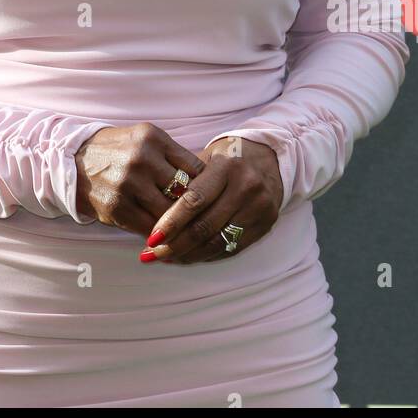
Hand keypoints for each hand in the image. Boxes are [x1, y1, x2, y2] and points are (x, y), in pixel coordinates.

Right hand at [74, 123, 206, 235]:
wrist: (73, 159)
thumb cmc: (118, 150)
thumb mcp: (145, 139)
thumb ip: (173, 155)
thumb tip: (208, 181)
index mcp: (153, 138)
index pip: (195, 167)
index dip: (206, 185)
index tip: (211, 197)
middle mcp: (141, 159)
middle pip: (185, 193)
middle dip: (194, 209)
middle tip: (204, 219)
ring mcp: (128, 184)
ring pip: (169, 214)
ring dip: (178, 225)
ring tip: (185, 230)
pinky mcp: (117, 207)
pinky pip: (148, 227)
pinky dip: (158, 233)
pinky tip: (163, 235)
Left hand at [139, 136, 283, 264]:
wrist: (268, 162)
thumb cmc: (226, 160)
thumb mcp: (205, 160)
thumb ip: (183, 183)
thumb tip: (149, 211)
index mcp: (227, 167)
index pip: (195, 200)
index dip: (171, 222)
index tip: (151, 237)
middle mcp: (246, 187)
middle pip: (205, 226)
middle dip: (175, 244)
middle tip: (152, 254)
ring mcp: (258, 208)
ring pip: (217, 242)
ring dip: (187, 255)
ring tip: (165, 258)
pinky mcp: (264, 226)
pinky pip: (230, 249)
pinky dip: (206, 256)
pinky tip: (188, 257)